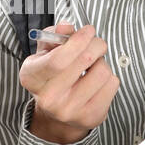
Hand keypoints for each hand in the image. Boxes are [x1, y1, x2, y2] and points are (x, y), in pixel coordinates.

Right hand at [21, 23, 119, 144]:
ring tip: (93, 66)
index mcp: (32, 77)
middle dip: (96, 44)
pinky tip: (97, 81)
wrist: (57, 114)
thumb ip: (55, 36)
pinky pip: (112, 84)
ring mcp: (70, 110)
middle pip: (84, 60)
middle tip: (96, 43)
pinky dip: (109, 77)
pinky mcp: (90, 117)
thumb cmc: (52, 76)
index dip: (78, 40)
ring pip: (102, 71)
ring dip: (102, 62)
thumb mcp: (45, 53)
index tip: (88, 30)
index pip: (58, 59)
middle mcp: (48, 97)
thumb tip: (66, 27)